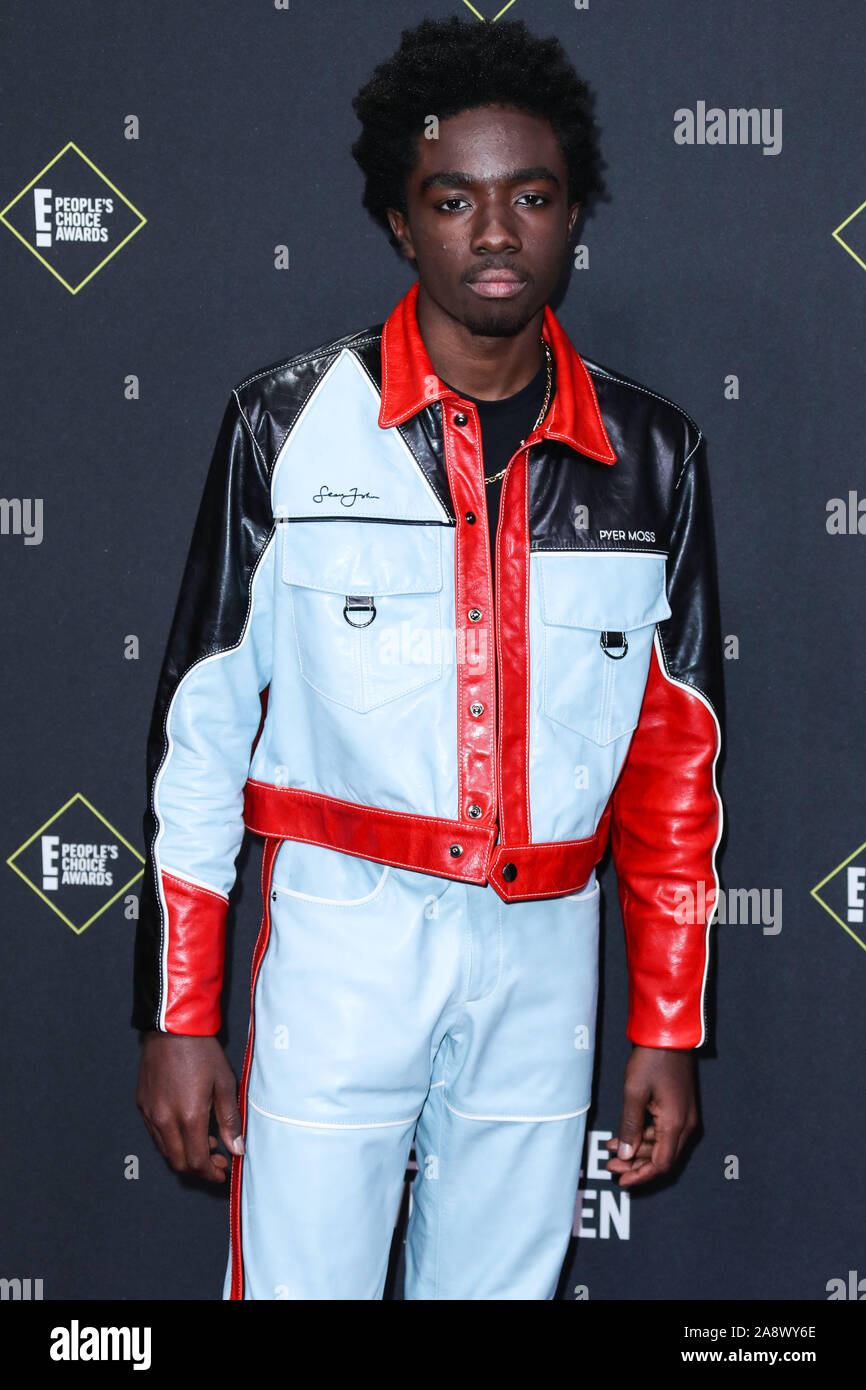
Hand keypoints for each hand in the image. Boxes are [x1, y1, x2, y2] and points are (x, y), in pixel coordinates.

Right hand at [136, 1032, 243, 1183]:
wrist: (172, 1028)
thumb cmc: (202, 1052)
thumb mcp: (225, 1084)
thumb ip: (230, 1120)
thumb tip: (237, 1149)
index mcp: (188, 1117)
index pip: (197, 1161)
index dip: (210, 1172)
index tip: (223, 1170)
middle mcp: (164, 1120)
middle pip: (179, 1162)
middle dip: (199, 1168)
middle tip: (217, 1159)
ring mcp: (150, 1113)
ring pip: (165, 1151)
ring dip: (185, 1154)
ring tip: (206, 1141)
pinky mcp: (142, 1105)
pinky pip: (155, 1134)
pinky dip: (171, 1140)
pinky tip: (186, 1128)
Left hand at [605, 1044, 697, 1187]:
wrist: (668, 1035)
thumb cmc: (651, 1060)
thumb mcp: (634, 1093)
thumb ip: (630, 1127)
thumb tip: (625, 1155)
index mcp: (676, 1124)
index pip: (661, 1164)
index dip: (641, 1176)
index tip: (622, 1181)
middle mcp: (686, 1124)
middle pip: (661, 1157)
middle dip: (635, 1164)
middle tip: (610, 1165)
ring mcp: (685, 1116)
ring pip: (661, 1144)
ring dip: (636, 1149)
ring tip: (610, 1147)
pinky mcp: (680, 1107)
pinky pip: (663, 1131)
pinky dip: (644, 1136)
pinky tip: (624, 1134)